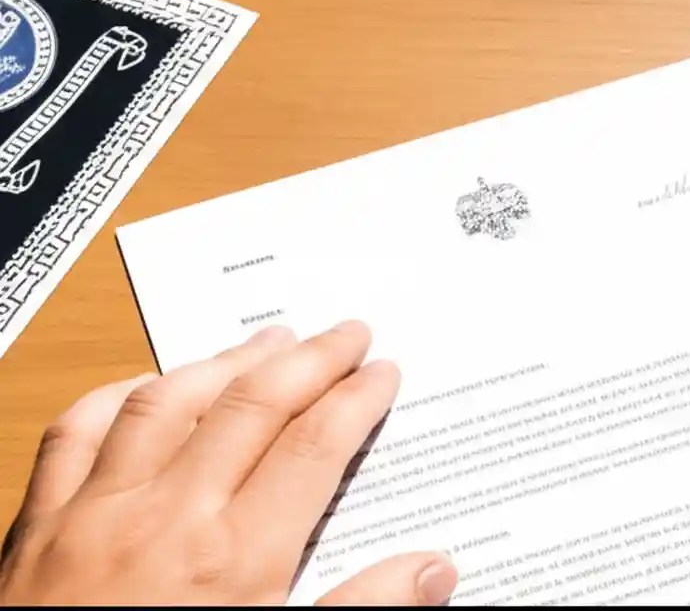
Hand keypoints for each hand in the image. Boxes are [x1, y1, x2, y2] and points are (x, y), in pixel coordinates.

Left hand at [0, 321, 457, 604]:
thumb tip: (432, 570)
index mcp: (236, 558)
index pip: (315, 446)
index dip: (358, 400)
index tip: (382, 373)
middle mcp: (170, 517)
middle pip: (255, 405)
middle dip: (311, 358)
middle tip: (346, 332)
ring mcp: (98, 512)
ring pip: (170, 402)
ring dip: (227, 361)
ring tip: (269, 339)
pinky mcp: (42, 525)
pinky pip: (77, 433)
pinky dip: (116, 396)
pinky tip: (148, 384)